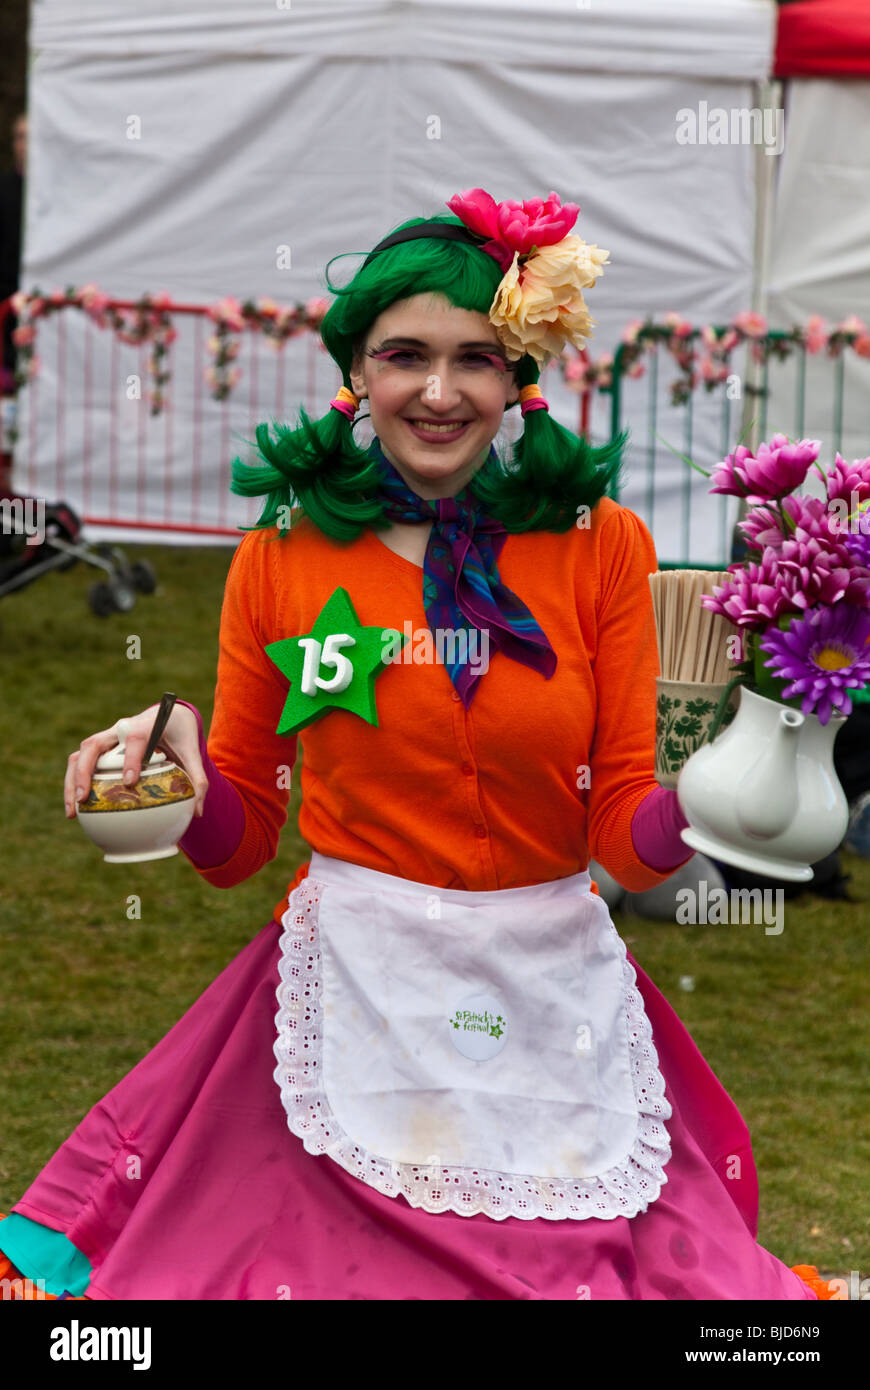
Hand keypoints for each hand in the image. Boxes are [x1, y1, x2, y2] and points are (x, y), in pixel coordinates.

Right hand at [64, 704, 207, 818]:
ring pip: (80, 754)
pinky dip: (74, 784)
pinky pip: (80, 763)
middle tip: (84, 798)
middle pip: (93, 744)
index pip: (135, 738)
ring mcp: (106, 737)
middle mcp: (121, 728)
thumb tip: (197, 813)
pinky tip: (75, 810)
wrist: (168, 716)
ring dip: (72, 781)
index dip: (131, 758)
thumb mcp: (192, 753)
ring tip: (73, 811)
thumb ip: (198, 780)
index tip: (130, 781)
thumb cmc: (179, 735)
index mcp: (147, 725)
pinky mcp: (100, 748)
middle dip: (84, 771)